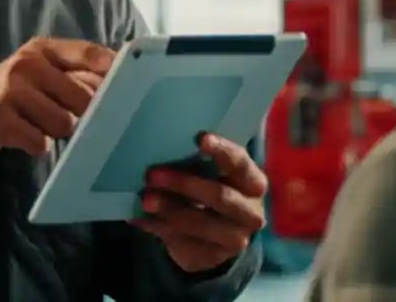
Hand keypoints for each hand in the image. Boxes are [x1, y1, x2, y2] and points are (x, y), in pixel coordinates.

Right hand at [0, 37, 114, 156]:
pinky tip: (23, 136)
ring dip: (55, 132)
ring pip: (63, 123)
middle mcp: (27, 65)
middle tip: (64, 115)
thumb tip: (120, 80)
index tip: (130, 82)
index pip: (86, 53)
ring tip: (38, 124)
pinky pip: (39, 142)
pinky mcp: (0, 120)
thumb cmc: (12, 93)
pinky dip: (36, 145)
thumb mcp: (39, 73)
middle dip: (79, 114)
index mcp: (41, 49)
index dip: (112, 68)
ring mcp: (11, 91)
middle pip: (82, 97)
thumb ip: (75, 74)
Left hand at [131, 133, 266, 273]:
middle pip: (220, 196)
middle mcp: (250, 213)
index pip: (241, 164)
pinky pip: (184, 243)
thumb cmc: (212, 188)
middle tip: (152, 174)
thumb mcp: (210, 174)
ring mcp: (235, 239)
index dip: (222, 151)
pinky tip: (142, 219)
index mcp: (253, 183)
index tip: (200, 138)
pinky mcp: (213, 257)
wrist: (219, 235)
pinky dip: (160, 229)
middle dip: (184, 184)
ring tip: (145, 200)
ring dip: (169, 210)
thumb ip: (195, 163)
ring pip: (200, 223)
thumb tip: (158, 148)